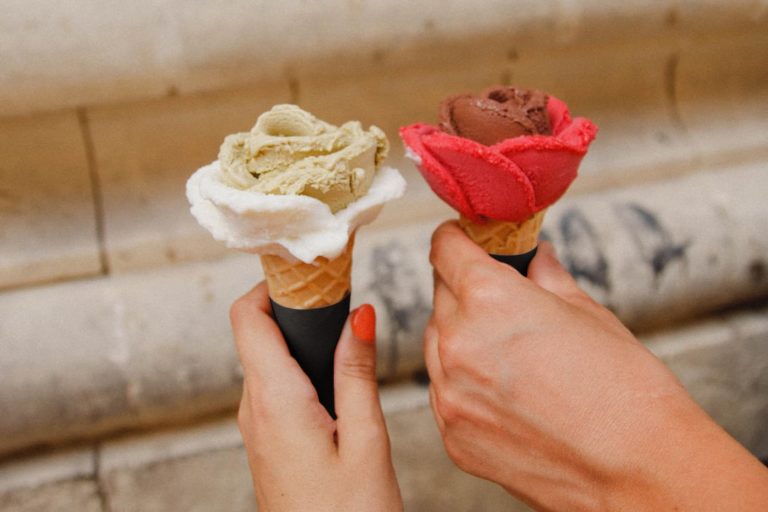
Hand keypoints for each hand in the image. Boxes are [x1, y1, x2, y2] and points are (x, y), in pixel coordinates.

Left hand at [231, 283, 402, 511]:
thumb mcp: (366, 439)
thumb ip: (357, 371)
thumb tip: (359, 313)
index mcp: (274, 401)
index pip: (247, 318)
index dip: (271, 285)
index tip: (308, 270)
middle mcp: (254, 409)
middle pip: (256, 333)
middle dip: (293, 306)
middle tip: (338, 294)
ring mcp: (257, 427)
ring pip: (267, 360)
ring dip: (299, 337)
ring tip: (345, 330)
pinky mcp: (268, 440)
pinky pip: (274, 386)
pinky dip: (299, 365)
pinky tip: (335, 371)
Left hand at [426, 221, 767, 511]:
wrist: (639, 471)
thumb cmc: (625, 389)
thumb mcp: (587, 313)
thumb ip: (546, 279)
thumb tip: (535, 259)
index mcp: (488, 299)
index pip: (445, 250)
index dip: (455, 239)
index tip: (463, 241)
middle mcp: (457, 342)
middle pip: (440, 296)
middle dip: (464, 290)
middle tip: (500, 301)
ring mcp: (450, 394)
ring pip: (437, 345)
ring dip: (460, 336)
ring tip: (509, 353)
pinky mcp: (453, 434)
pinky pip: (445, 391)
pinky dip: (463, 382)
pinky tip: (506, 391)